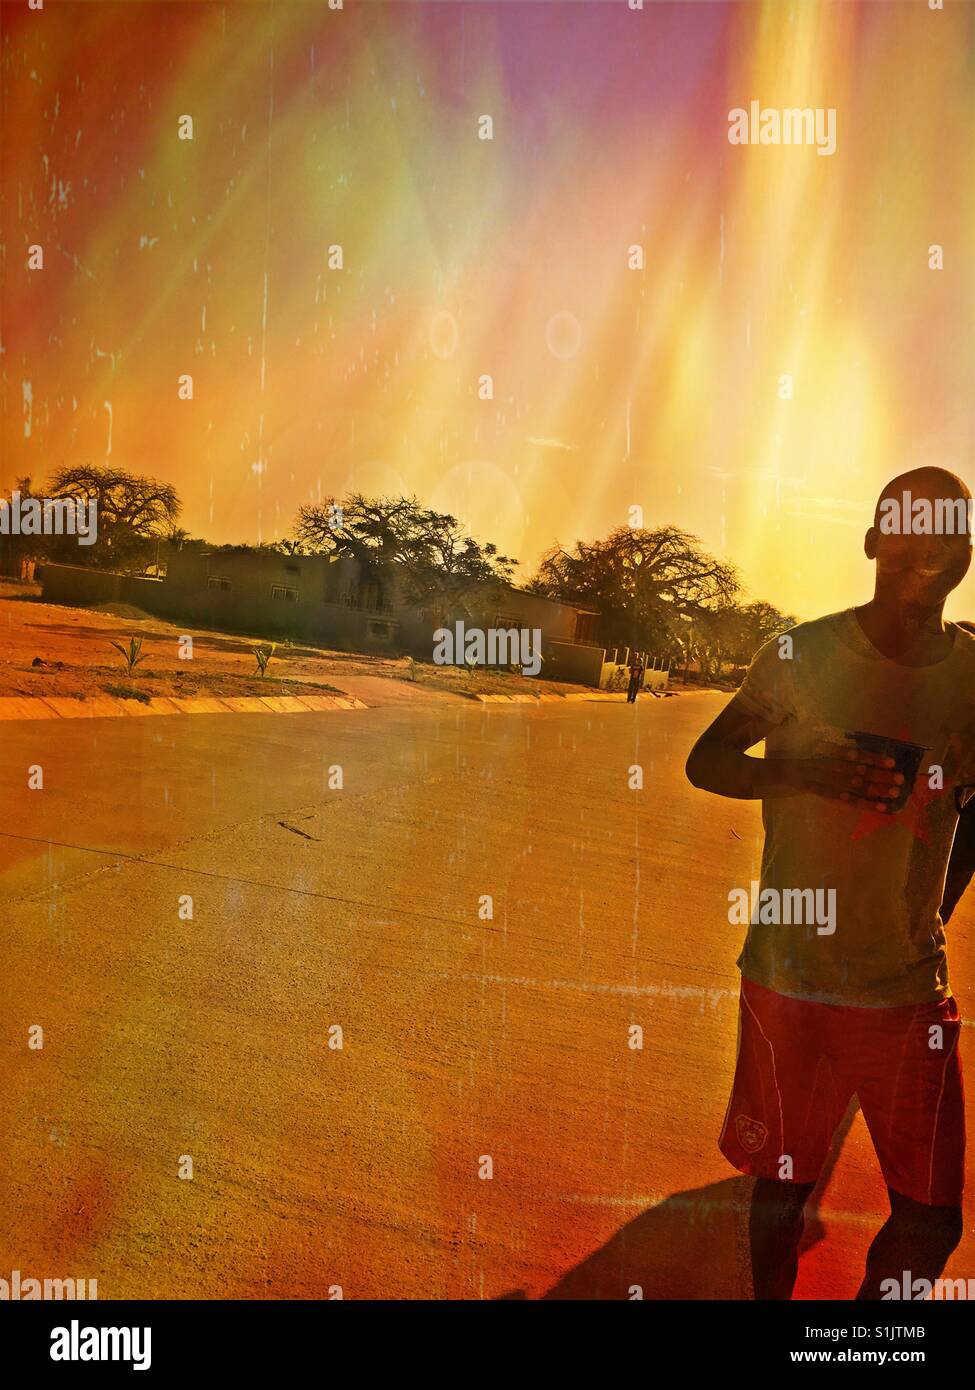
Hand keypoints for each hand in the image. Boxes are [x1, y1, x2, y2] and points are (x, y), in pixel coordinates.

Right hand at [781, 748, 904, 812]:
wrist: (776, 771)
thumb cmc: (798, 753)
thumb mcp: (812, 741)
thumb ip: (832, 743)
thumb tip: (855, 746)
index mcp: (824, 752)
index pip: (851, 755)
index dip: (871, 758)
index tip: (891, 760)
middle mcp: (826, 768)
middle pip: (856, 773)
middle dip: (879, 776)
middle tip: (900, 778)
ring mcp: (825, 783)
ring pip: (854, 788)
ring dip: (876, 791)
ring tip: (896, 792)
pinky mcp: (825, 795)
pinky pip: (846, 801)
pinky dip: (864, 805)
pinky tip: (881, 808)